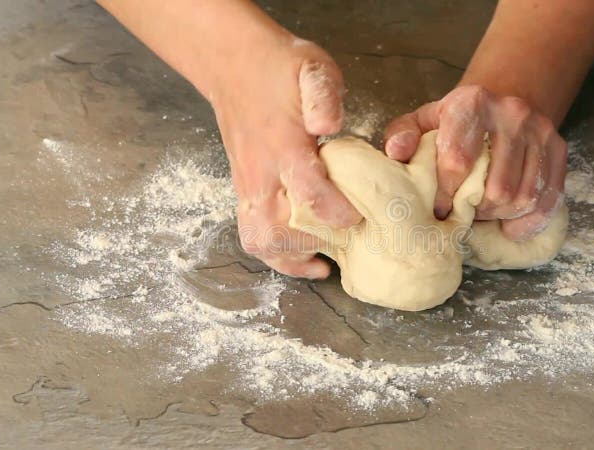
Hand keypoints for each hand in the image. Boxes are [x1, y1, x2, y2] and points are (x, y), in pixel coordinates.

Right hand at [206, 32, 360, 278]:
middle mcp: (261, 172)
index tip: (360, 218)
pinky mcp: (244, 191)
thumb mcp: (311, 67)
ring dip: (291, 258)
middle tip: (345, 245)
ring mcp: (248, 185)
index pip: (307, 190)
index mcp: (282, 144)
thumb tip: (330, 125)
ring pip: (260, 239)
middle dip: (313, 245)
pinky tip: (304, 255)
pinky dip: (276, 254)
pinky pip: (252, 235)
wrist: (233, 65)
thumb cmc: (280, 68)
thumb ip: (324, 95)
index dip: (336, 212)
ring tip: (323, 260)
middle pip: (277, 230)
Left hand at [383, 85, 567, 240]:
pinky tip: (512, 226)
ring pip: (522, 196)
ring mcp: (539, 131)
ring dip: (499, 214)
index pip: (457, 161)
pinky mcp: (558, 148)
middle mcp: (511, 113)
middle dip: (474, 209)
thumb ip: (402, 135)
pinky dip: (529, 220)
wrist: (502, 100)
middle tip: (462, 211)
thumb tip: (396, 152)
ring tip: (482, 211)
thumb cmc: (454, 121)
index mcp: (471, 102)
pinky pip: (549, 198)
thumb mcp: (422, 121)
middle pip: (494, 187)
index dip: (444, 194)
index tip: (437, 209)